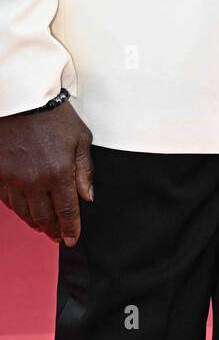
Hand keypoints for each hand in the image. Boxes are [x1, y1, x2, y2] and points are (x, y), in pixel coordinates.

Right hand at [0, 101, 93, 245]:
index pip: (67, 211)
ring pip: (24, 212)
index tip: (72, 239)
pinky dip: (18, 208)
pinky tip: (25, 209)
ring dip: (35, 222)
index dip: (70, 229)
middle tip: (57, 236)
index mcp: (59, 172)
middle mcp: (35, 181)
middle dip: (52, 229)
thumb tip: (88, 197)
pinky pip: (8, 201)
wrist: (23, 100)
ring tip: (42, 225)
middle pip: (44, 217)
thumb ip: (85, 170)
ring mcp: (13, 179)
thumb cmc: (54, 115)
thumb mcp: (80, 138)